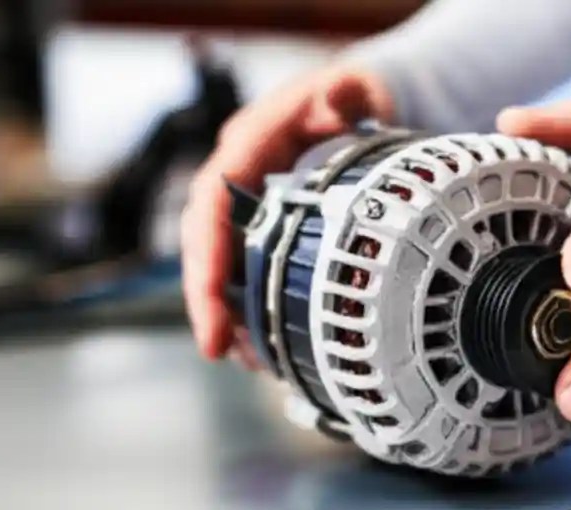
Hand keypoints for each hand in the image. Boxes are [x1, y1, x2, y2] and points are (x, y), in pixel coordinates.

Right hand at [180, 67, 393, 360]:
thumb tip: (337, 94)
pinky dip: (253, 309)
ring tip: (246, 360)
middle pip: (205, 241)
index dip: (208, 249)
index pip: (213, 201)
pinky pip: (247, 271)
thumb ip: (345, 92)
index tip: (211, 294)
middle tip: (216, 347)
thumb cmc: (354, 98)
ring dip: (227, 312)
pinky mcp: (265, 227)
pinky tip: (268, 348)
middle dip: (206, 296)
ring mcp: (248, 204)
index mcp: (249, 144)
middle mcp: (238, 177)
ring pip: (222, 263)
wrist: (365, 106)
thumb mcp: (353, 88)